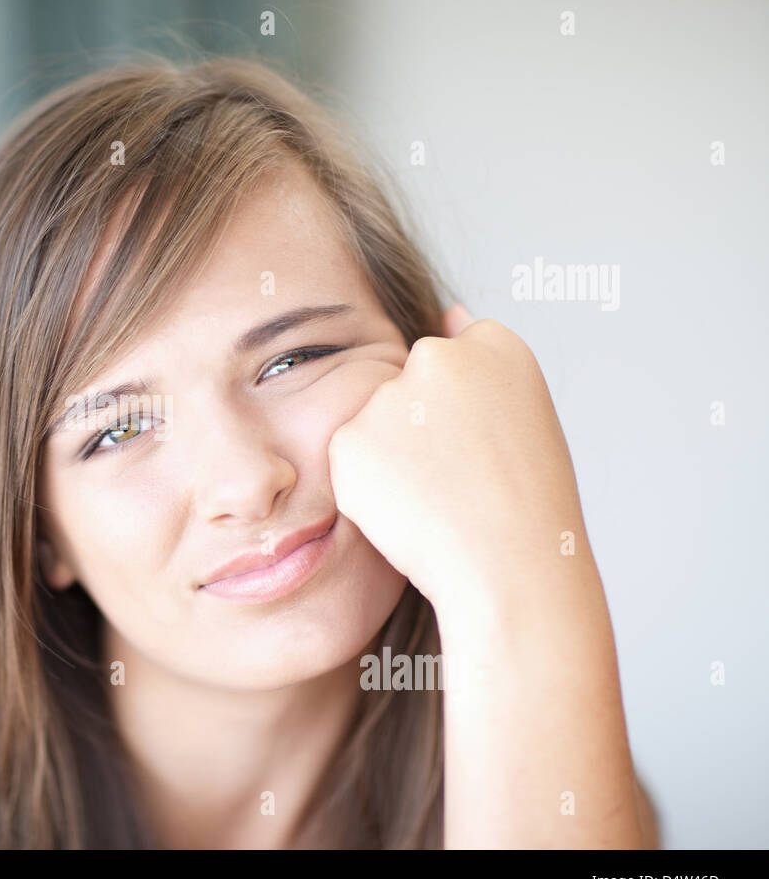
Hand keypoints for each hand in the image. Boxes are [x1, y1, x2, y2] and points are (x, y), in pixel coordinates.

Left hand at [327, 304, 596, 630]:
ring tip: (439, 498)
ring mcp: (390, 395)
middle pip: (404, 389)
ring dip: (391, 459)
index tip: (483, 448)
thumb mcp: (526, 414)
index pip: (451, 359)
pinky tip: (409, 510)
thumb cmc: (529, 503)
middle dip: (417, 430)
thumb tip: (447, 311)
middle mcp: (437, 356)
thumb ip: (480, 358)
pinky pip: (350, 461)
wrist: (510, 567)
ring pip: (373, 425)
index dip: (461, 414)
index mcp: (495, 344)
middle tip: (458, 479)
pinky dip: (369, 487)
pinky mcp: (349, 438)